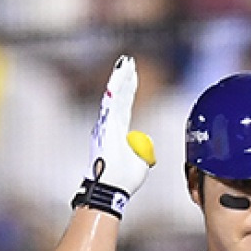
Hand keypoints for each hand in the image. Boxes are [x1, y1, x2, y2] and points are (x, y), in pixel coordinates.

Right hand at [73, 55, 155, 216]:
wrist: (112, 189)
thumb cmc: (124, 179)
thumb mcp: (141, 163)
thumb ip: (143, 152)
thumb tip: (144, 146)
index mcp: (118, 131)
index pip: (125, 105)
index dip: (129, 90)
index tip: (132, 74)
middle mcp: (110, 125)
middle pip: (119, 97)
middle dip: (124, 78)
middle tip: (128, 61)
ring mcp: (106, 125)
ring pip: (114, 97)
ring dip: (120, 79)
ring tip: (125, 63)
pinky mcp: (106, 126)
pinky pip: (111, 104)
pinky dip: (115, 90)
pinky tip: (118, 76)